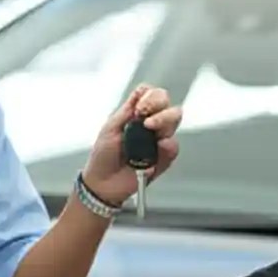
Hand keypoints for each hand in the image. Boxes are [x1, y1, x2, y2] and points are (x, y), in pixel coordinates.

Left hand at [82, 84, 182, 205]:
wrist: (103, 183)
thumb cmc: (103, 156)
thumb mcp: (109, 129)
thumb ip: (126, 111)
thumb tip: (140, 93)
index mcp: (137, 115)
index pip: (152, 95)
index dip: (150, 96)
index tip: (139, 107)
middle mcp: (151, 125)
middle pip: (167, 104)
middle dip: (158, 105)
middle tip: (145, 116)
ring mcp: (158, 140)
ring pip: (174, 121)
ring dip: (164, 121)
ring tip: (149, 129)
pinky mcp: (163, 158)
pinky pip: (173, 147)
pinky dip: (168, 144)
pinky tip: (160, 144)